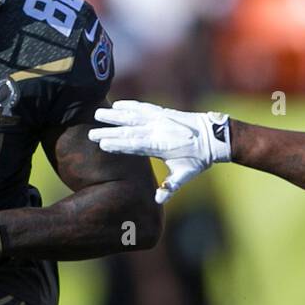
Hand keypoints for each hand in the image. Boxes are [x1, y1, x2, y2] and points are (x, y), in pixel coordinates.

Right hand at [89, 100, 230, 203]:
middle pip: (129, 131)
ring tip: (98, 114)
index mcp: (161, 146)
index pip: (135, 146)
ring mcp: (161, 119)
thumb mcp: (186, 174)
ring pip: (134, 116)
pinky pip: (144, 107)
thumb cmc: (198, 159)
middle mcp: (159, 130)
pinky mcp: (163, 113)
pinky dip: (130, 105)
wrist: (214, 136)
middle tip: (91, 133)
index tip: (102, 144)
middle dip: (109, 132)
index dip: (118, 145)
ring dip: (115, 115)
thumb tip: (158, 200)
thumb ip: (171, 186)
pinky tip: (118, 104)